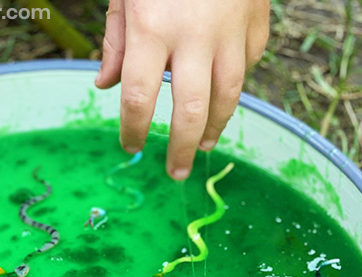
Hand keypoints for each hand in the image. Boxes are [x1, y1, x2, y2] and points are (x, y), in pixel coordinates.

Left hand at [95, 0, 269, 179]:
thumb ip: (115, 37)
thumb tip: (106, 84)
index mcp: (152, 28)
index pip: (140, 98)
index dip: (133, 130)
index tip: (131, 146)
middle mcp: (194, 36)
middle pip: (191, 111)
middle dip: (182, 149)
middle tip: (176, 172)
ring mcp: (230, 30)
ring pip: (228, 95)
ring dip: (215, 127)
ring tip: (204, 145)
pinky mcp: (255, 20)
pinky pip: (248, 61)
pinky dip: (236, 81)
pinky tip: (224, 94)